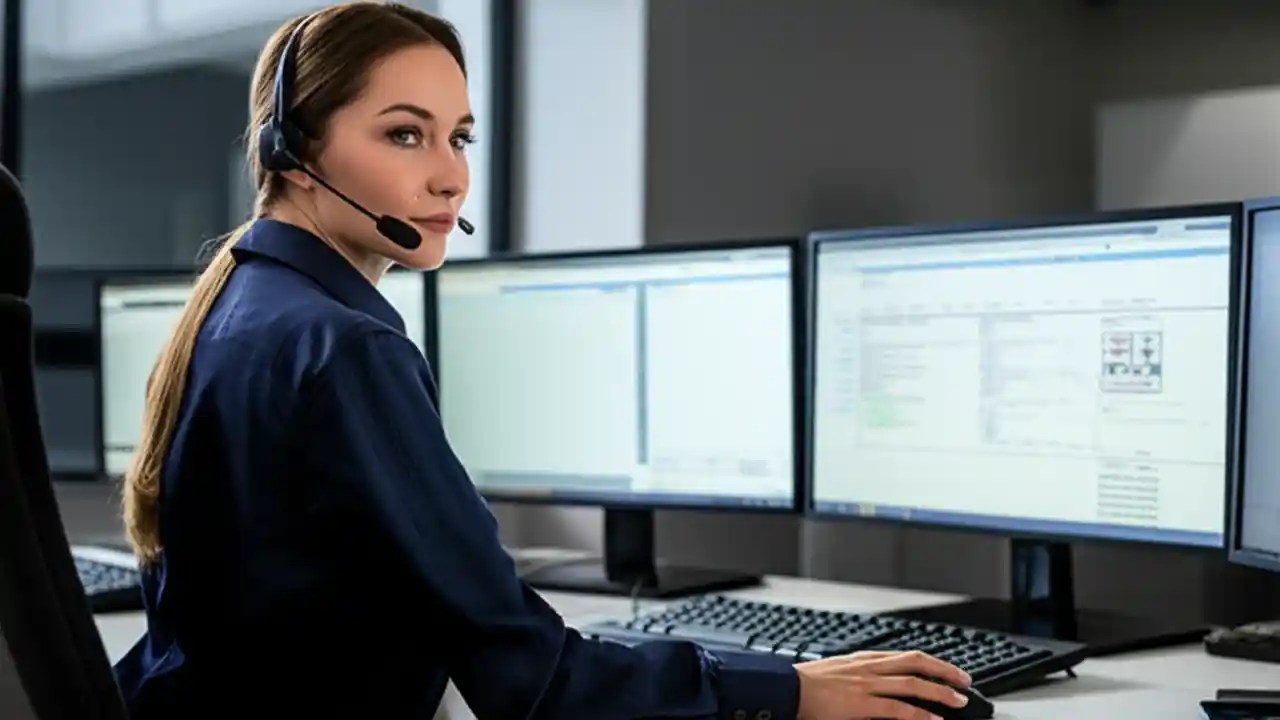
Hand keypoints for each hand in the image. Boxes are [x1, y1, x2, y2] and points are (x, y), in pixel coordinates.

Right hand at [795, 650, 972, 719]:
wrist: (782, 690)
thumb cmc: (801, 686)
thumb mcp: (833, 675)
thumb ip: (855, 678)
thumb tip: (872, 688)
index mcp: (861, 660)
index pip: (903, 655)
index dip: (929, 662)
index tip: (944, 669)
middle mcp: (868, 667)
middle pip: (915, 661)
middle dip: (944, 670)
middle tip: (964, 680)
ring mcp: (866, 684)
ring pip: (914, 683)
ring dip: (941, 691)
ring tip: (959, 700)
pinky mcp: (861, 704)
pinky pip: (899, 709)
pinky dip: (921, 714)